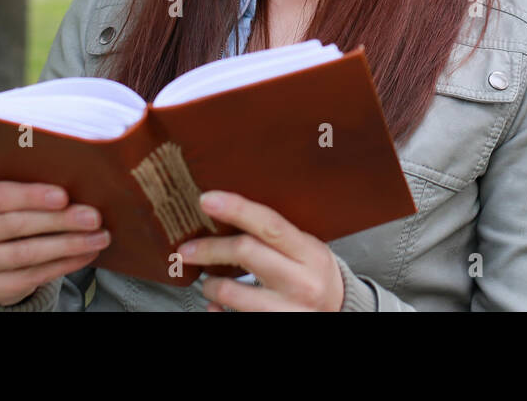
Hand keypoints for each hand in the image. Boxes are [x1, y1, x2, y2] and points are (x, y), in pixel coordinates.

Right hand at [0, 179, 111, 306]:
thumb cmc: (15, 213)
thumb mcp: (15, 198)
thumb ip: (35, 189)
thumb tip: (81, 182)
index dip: (32, 196)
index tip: (64, 196)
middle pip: (16, 225)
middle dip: (60, 221)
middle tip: (94, 217)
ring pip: (25, 254)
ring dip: (68, 245)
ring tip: (99, 238)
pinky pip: (32, 276)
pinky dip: (64, 264)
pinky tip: (86, 255)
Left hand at [177, 190, 344, 311]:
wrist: (339, 313)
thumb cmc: (315, 276)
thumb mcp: (308, 249)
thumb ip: (277, 234)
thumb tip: (229, 211)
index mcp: (309, 253)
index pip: (270, 224)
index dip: (237, 209)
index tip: (206, 199)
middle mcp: (301, 281)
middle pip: (245, 253)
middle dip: (208, 249)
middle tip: (186, 250)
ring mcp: (288, 310)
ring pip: (231, 292)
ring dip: (210, 285)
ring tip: (209, 282)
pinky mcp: (275, 326)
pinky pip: (231, 319)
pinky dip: (216, 310)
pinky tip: (216, 305)